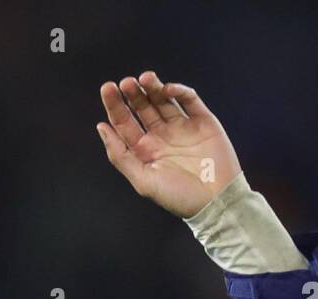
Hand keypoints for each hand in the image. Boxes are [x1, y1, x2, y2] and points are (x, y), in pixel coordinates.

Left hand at [96, 71, 240, 217]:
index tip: (108, 89)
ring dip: (153, 88)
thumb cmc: (178, 196)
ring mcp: (182, 127)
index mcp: (144, 150)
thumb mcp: (143, 180)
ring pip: (163, 100)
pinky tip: (167, 89)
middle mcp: (161, 136)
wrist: (216, 201)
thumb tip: (101, 127)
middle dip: (133, 94)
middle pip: (142, 108)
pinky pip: (189, 100)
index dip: (115, 106)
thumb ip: (120, 155)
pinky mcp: (202, 121)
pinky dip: (179, 91)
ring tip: (144, 78)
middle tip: (125, 82)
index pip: (124, 123)